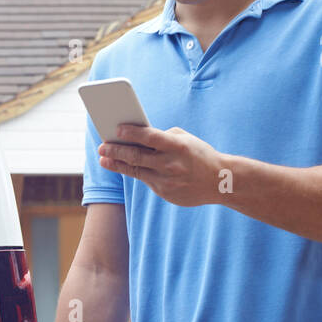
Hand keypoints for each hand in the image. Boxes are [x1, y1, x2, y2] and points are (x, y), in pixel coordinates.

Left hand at [98, 124, 226, 206]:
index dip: (132, 133)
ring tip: (104, 159)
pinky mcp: (165, 192)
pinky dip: (133, 172)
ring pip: (136, 171)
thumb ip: (163, 137)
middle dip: (116, 151)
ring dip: (117, 164)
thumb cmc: (199, 155)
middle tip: (102, 147)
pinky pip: (146, 180)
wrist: (220, 181)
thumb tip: (137, 137)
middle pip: (137, 156)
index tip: (116, 129)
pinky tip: (121, 166)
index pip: (150, 137)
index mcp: (177, 146)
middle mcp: (171, 164)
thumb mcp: (185, 140)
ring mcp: (167, 180)